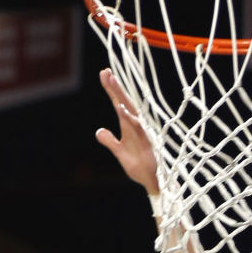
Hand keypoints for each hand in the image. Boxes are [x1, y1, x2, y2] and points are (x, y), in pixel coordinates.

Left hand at [95, 69, 158, 193]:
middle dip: (114, 87)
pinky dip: (128, 117)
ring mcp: (141, 130)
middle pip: (123, 101)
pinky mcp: (146, 140)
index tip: (104, 74)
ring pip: (129, 109)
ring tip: (111, 81)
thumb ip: (109, 141)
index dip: (111, 90)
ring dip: (120, 96)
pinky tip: (120, 108)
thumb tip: (99, 131)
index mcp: (128, 126)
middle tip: (105, 71)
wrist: (152, 180)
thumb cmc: (139, 165)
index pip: (118, 104)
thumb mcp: (119, 152)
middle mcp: (135, 124)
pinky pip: (136, 126)